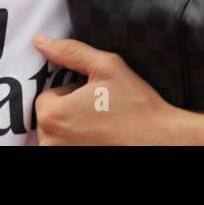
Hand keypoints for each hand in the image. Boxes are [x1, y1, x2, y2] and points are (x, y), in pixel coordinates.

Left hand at [32, 33, 203, 144]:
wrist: (162, 142)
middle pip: (51, 118)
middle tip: (100, 111)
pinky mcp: (74, 163)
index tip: (94, 98)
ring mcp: (62, 156)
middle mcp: (51, 142)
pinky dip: (80, 142)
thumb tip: (41, 41)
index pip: (47, 97)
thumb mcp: (106, 66)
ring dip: (74, 129)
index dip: (71, 93)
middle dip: (71, 111)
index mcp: (52, 115)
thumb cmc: (136, 106)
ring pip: (59, 135)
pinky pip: (68, 146)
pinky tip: (100, 139)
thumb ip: (70, 51)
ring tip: (102, 126)